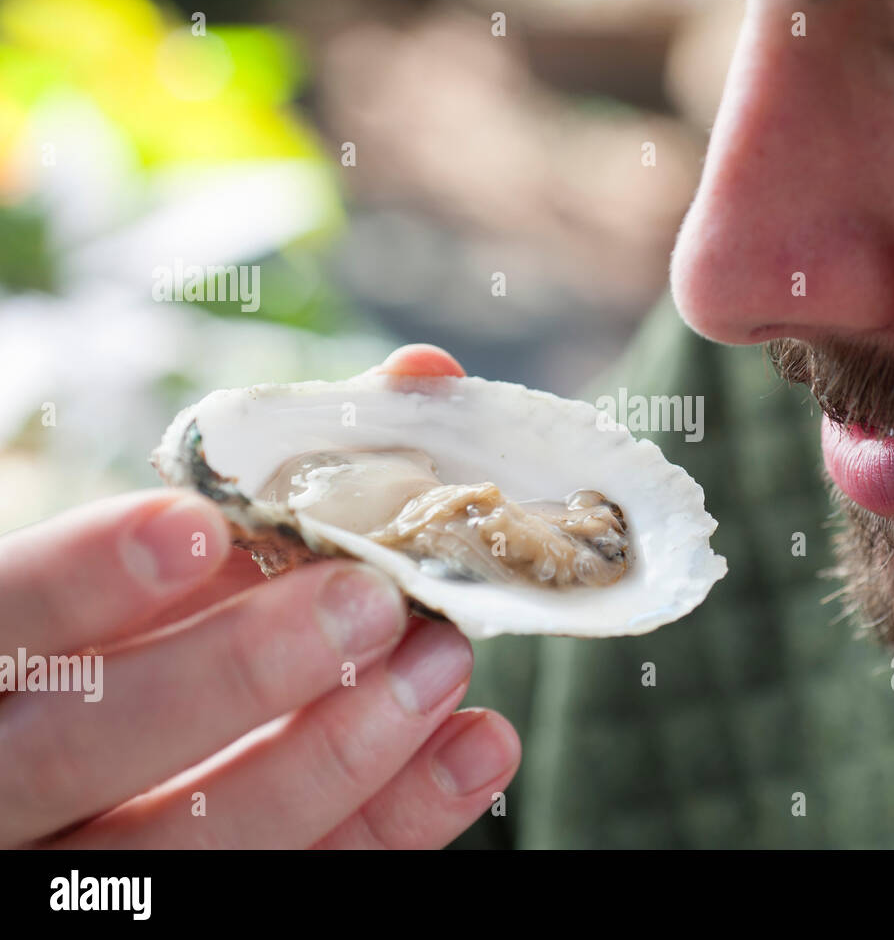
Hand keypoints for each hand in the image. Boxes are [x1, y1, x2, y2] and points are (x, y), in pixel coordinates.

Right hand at [0, 345, 519, 847]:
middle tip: (368, 601)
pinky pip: (293, 888)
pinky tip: (476, 748)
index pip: (0, 624)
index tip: (196, 528)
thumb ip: (281, 472)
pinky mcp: (193, 910)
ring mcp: (88, 866)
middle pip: (82, 749)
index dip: (81, 581)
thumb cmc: (161, 620)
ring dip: (334, 756)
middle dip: (235, 673)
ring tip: (441, 661)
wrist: (140, 747)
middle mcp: (9, 785)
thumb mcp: (173, 550)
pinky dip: (393, 823)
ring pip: (189, 847)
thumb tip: (425, 377)